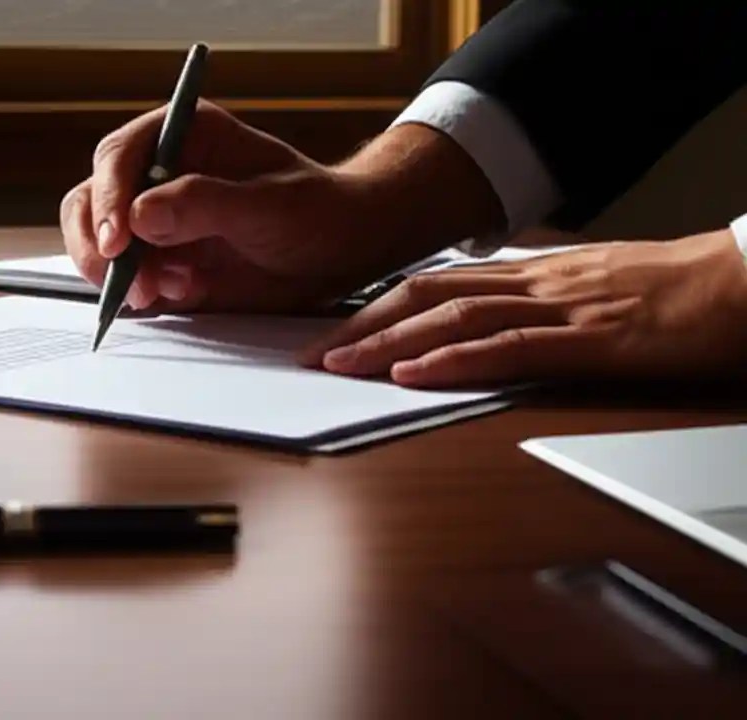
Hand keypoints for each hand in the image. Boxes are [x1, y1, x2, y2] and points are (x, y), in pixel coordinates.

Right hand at [60, 102, 502, 313]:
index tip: (119, 238)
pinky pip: (127, 280)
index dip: (108, 195)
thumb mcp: (269, 204)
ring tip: (164, 292)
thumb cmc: (316, 211)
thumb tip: (140, 213)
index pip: (119, 156)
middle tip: (122, 279)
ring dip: (117, 275)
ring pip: (100, 244)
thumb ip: (204, 204)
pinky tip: (182, 295)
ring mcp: (155, 222)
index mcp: (182, 136)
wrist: (341, 253)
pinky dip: (141, 294)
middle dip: (97, 243)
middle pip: (91, 200)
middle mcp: (158, 175)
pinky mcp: (163, 264)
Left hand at [298, 230, 746, 387]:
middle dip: (364, 326)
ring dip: (392, 344)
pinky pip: (513, 349)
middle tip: (312, 356)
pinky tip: (417, 373)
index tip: (334, 333)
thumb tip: (484, 328)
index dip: (378, 308)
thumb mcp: (591, 295)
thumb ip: (537, 309)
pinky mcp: (594, 339)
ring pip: (457, 318)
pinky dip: (457, 360)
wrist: (746, 281)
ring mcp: (562, 308)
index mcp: (535, 276)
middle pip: (429, 296)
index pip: (437, 286)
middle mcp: (536, 284)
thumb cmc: (676, 294)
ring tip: (341, 366)